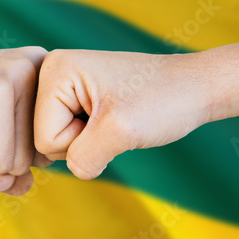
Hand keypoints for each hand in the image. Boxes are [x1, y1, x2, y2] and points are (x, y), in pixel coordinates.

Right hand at [33, 50, 213, 179]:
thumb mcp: (120, 132)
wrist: (195, 88)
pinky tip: (115, 120)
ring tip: (117, 118)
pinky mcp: (77, 96)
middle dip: (82, 142)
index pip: (43, 137)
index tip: (112, 118)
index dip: (81, 141)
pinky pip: (72, 136)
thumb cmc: (164, 101)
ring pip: (59, 142)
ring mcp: (64, 84)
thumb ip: (83, 158)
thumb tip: (73, 169)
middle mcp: (51, 71)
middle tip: (115, 119)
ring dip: (91, 141)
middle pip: (45, 140)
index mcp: (53, 69)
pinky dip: (96, 138)